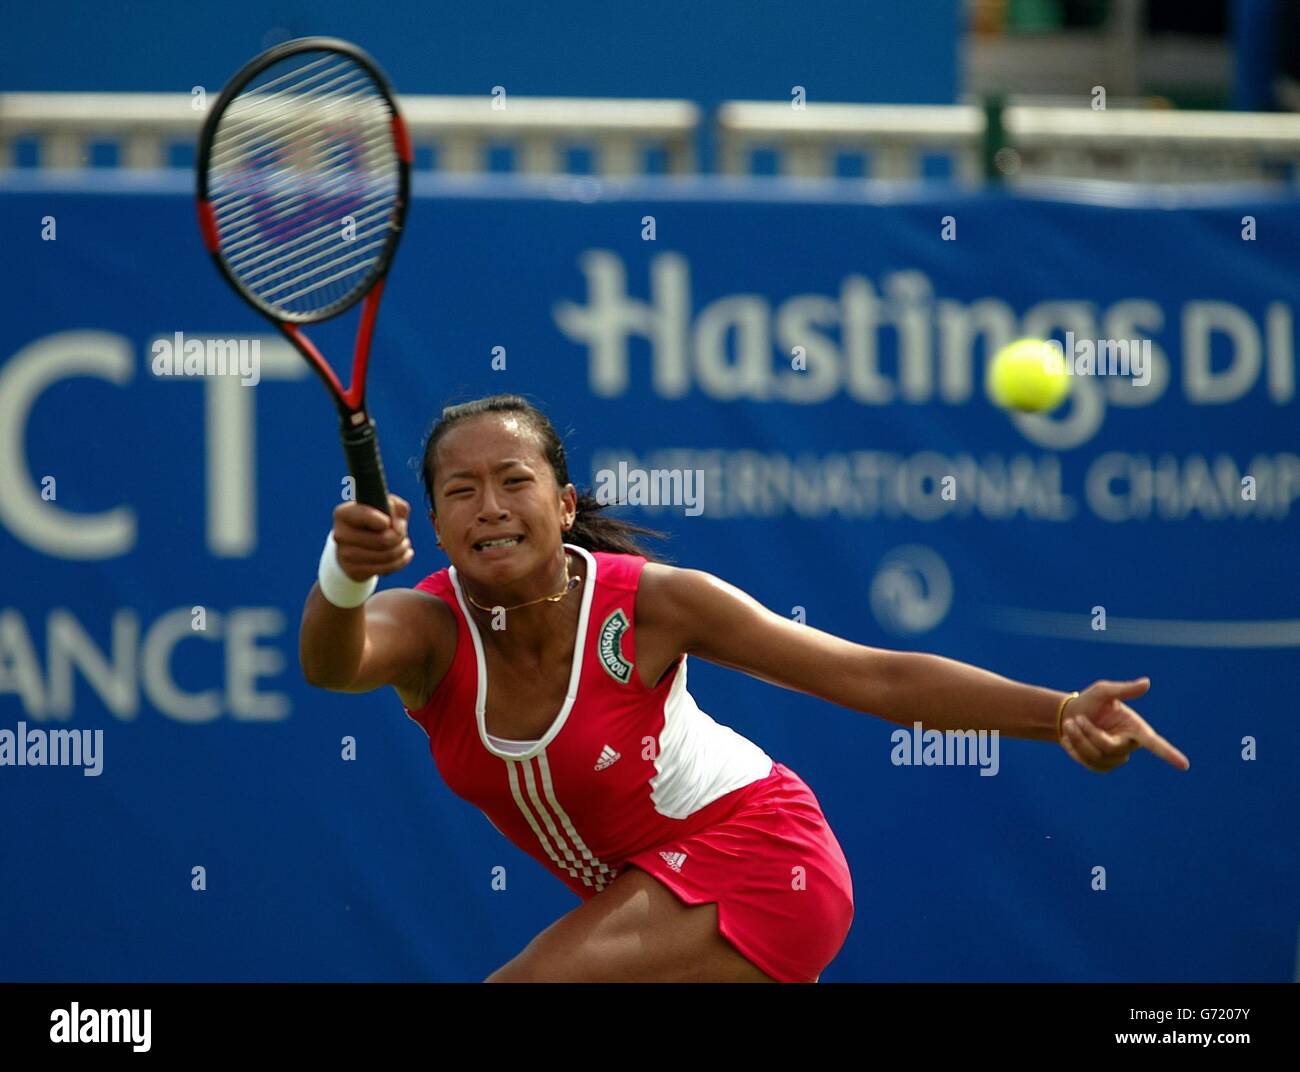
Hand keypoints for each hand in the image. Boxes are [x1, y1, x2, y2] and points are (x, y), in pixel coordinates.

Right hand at [332, 494, 413, 581]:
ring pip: (387, 555)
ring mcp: (345, 554)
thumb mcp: (383, 507)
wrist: (356, 546)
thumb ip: (396, 505)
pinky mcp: (354, 570)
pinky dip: (401, 561)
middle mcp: (340, 534)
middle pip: (383, 539)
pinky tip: (405, 554)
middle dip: (399, 536)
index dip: (388, 520)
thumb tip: (399, 519)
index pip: (367, 516)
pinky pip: (387, 568)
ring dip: (402, 549)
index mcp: (343, 513)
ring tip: (404, 543)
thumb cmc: (373, 521)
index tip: (393, 521)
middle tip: (401, 533)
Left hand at [1059, 677, 1189, 772]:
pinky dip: (1073, 748)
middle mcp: (1129, 746)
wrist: (1068, 716)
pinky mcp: (1101, 767)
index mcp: (1136, 728)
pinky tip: (1070, 738)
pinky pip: (1085, 762)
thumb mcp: (1104, 691)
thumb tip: (1147, 682)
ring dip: (1077, 738)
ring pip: (1094, 755)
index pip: (1154, 743)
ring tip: (1071, 724)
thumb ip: (1124, 690)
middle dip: (1088, 732)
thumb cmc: (1090, 702)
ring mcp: (1115, 759)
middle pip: (1107, 747)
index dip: (1169, 754)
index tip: (1184, 765)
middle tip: (1076, 718)